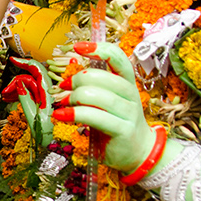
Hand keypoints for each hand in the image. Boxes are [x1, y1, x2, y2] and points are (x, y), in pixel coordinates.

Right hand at [3, 57, 53, 144]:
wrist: (60, 149)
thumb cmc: (51, 137)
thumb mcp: (35, 118)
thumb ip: (26, 99)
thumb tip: (18, 85)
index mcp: (51, 93)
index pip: (38, 70)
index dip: (25, 62)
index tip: (13, 60)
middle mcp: (52, 92)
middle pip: (32, 77)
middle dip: (16, 82)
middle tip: (5, 92)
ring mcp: (50, 98)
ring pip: (31, 86)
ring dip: (18, 89)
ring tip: (7, 97)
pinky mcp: (48, 103)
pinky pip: (34, 93)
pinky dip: (23, 94)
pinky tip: (13, 98)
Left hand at [52, 42, 155, 171]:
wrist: (138, 152)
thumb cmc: (117, 123)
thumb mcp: (109, 102)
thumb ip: (94, 88)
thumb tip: (68, 78)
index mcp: (127, 82)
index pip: (117, 57)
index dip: (98, 48)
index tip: (78, 47)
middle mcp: (130, 94)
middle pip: (100, 76)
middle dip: (76, 80)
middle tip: (64, 89)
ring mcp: (128, 112)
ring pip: (95, 95)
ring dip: (73, 97)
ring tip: (63, 104)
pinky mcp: (122, 130)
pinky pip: (94, 116)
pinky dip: (74, 114)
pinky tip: (62, 115)